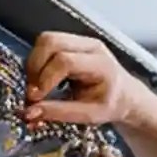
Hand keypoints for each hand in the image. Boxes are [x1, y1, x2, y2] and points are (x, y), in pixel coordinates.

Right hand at [22, 31, 147, 125]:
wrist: (125, 95)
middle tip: (32, 91)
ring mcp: (80, 41)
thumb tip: (30, 113)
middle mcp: (90, 46)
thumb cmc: (112, 105)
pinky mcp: (71, 42)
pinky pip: (47, 44)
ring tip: (36, 86)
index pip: (65, 61)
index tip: (36, 97)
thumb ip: (60, 113)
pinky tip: (42, 79)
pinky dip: (38, 61)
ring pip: (45, 40)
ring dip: (34, 63)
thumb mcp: (90, 116)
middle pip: (51, 42)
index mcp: (100, 64)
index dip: (45, 78)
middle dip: (35, 67)